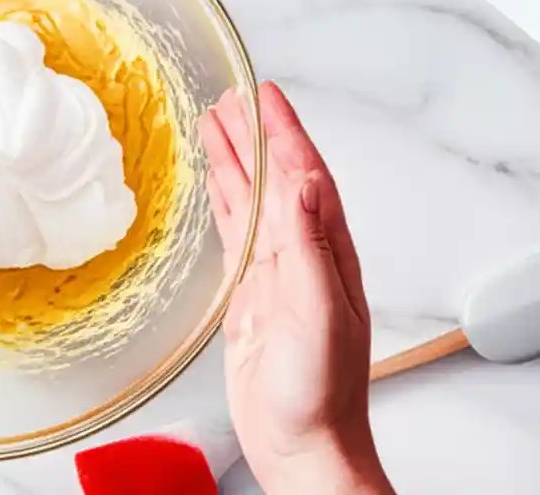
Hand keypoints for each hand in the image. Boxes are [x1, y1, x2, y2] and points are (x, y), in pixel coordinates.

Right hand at [199, 82, 391, 494]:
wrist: (301, 443)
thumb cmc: (320, 391)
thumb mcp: (319, 315)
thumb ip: (310, 247)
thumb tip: (302, 183)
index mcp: (327, 253)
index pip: (304, 176)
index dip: (284, 133)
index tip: (265, 95)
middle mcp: (302, 255)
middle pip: (274, 180)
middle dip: (254, 136)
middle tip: (231, 97)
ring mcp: (275, 274)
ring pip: (250, 202)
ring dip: (233, 163)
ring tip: (212, 124)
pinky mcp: (250, 296)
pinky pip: (234, 235)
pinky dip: (222, 203)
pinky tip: (212, 186)